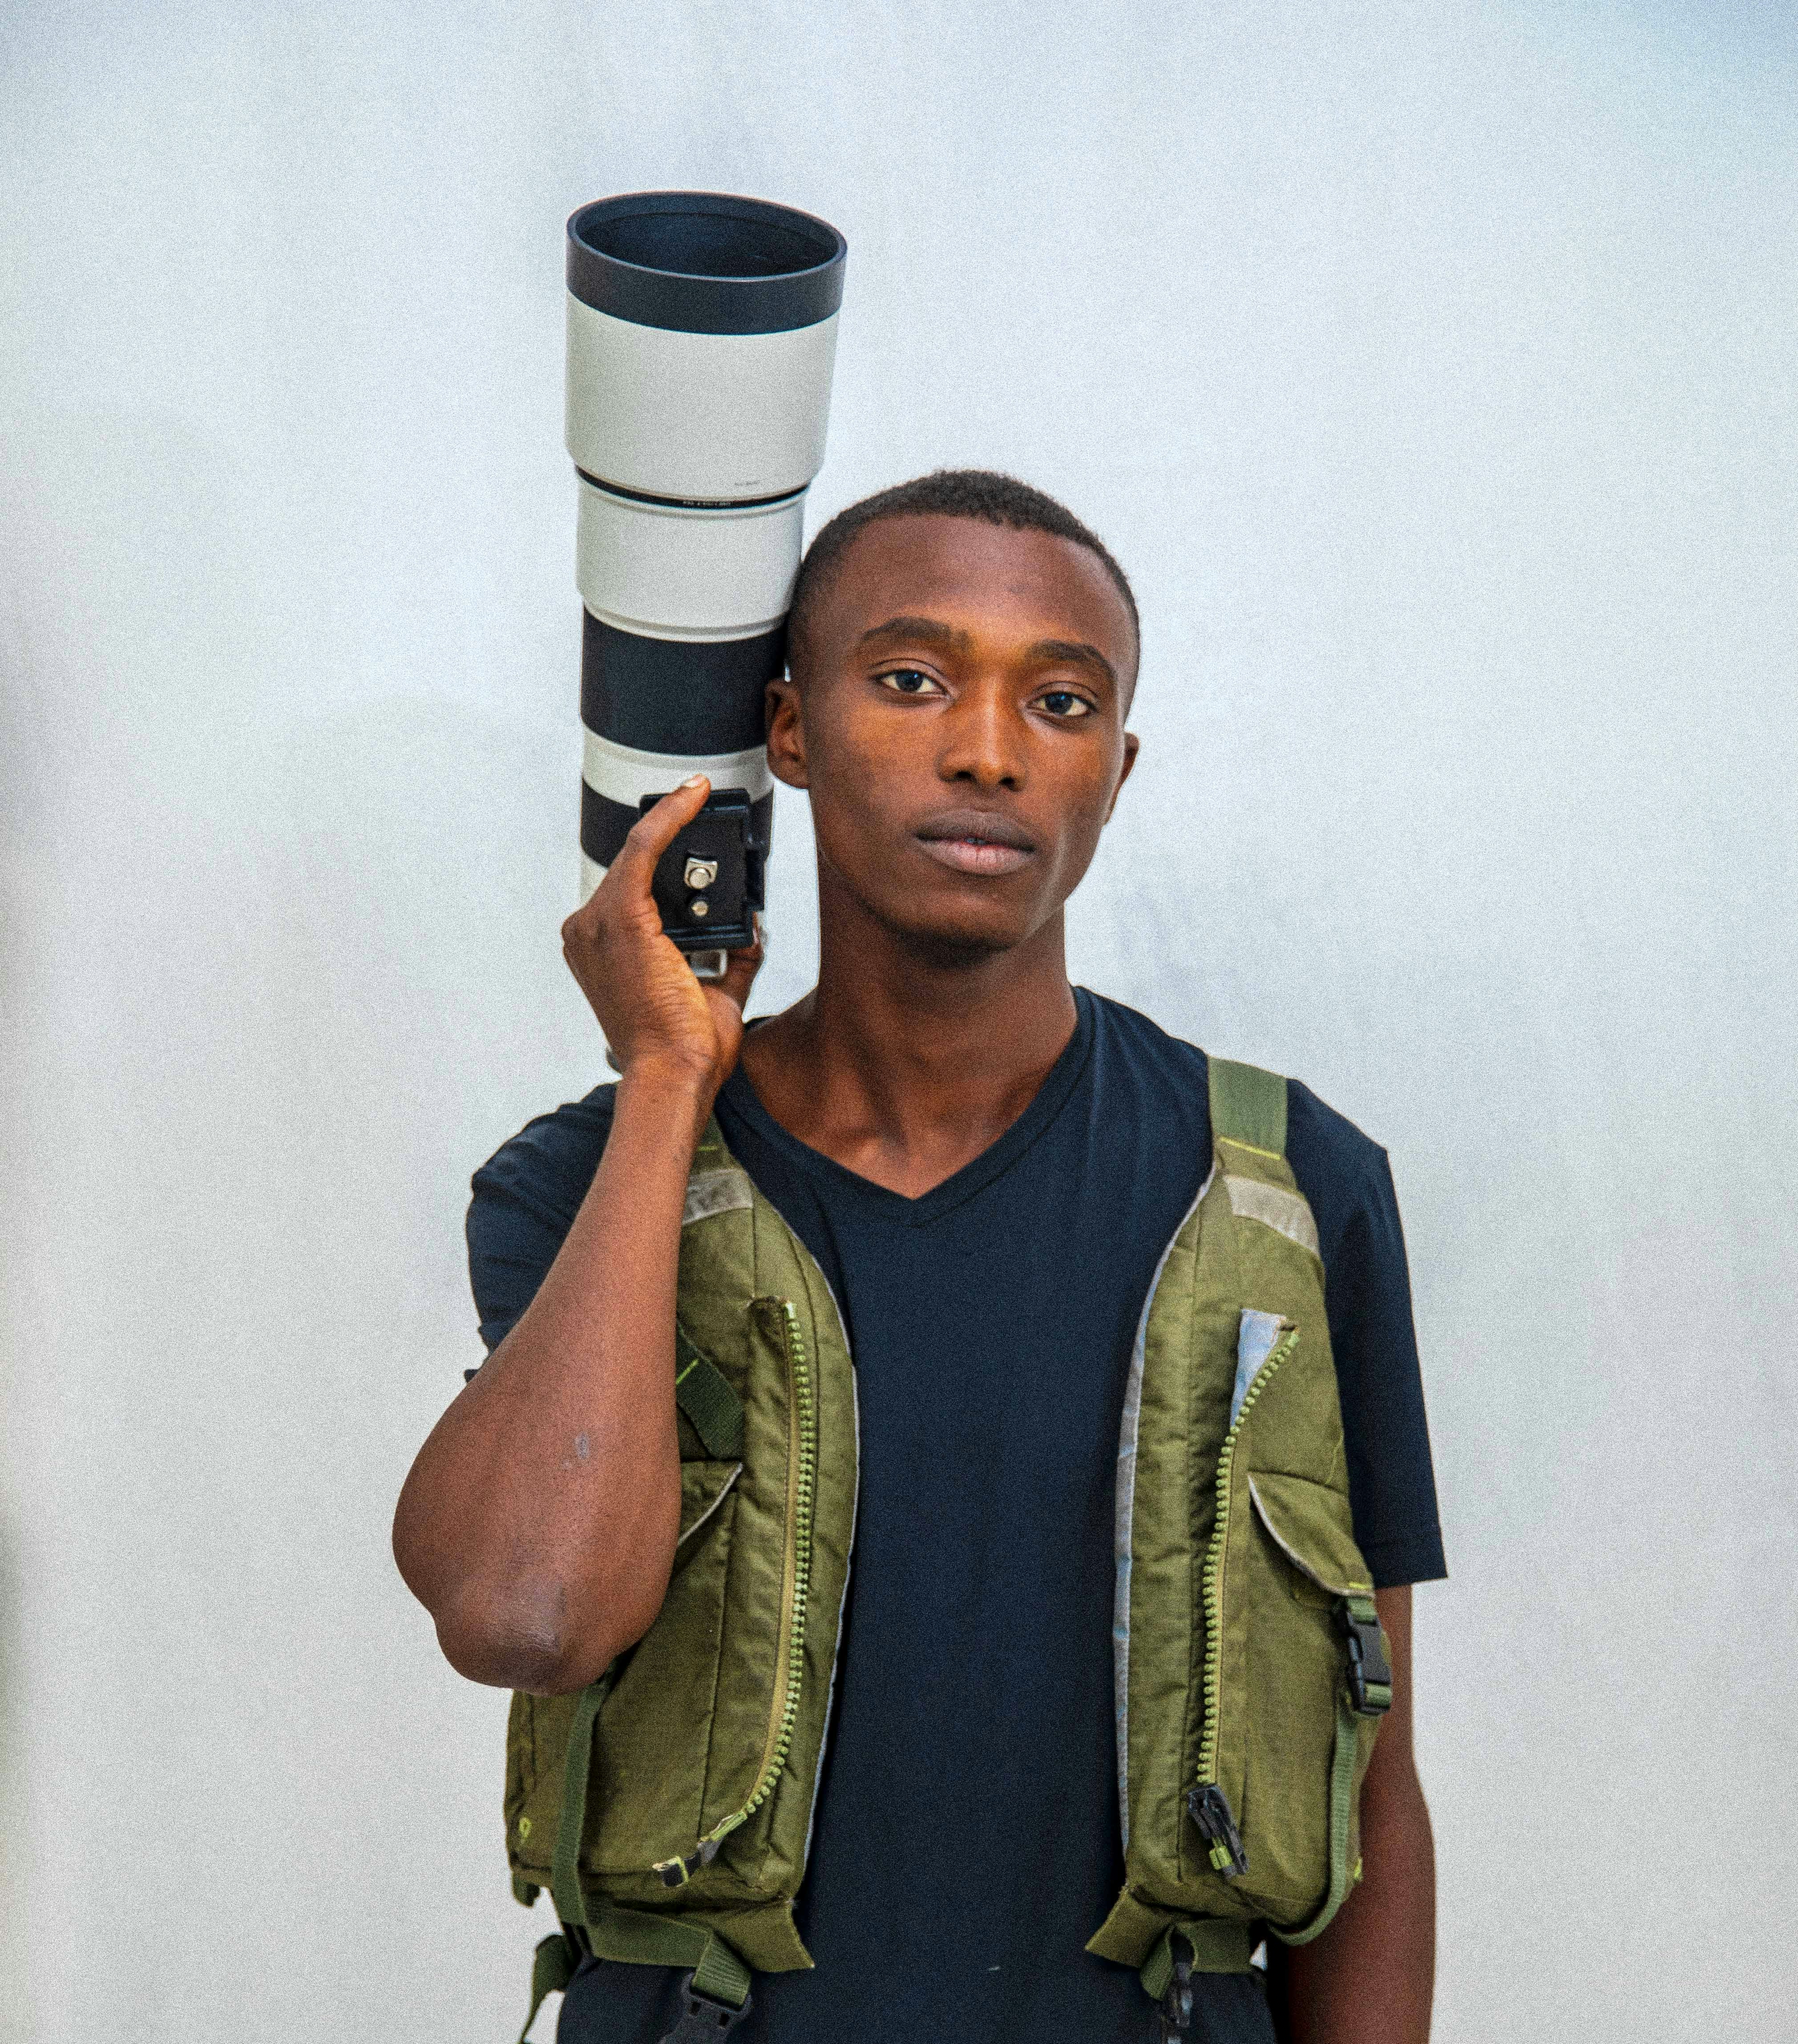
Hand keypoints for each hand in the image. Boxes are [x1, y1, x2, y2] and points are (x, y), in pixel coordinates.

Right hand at [560, 776, 763, 1108]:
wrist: (675, 1072)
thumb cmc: (684, 1048)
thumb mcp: (716, 995)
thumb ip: (731, 958)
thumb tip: (752, 930)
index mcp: (601, 952)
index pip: (630, 889)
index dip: (658, 853)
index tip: (686, 820)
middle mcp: (589, 934)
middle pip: (633, 869)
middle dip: (671, 836)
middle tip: (703, 801)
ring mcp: (598, 925)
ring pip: (637, 853)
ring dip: (671, 821)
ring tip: (701, 794)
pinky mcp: (621, 918)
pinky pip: (643, 850)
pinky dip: (669, 820)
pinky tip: (693, 798)